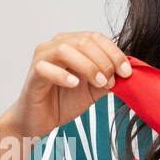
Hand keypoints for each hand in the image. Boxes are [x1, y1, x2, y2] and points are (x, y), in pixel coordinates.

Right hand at [3, 32, 131, 137]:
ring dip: (87, 66)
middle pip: (84, 42)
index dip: (114, 53)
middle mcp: (56, 45)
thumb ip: (108, 79)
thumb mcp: (93, 90)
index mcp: (72, 44)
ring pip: (65, 50)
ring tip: (98, 83)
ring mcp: (42, 58)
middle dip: (103, 60)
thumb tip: (126, 73)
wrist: (40, 121)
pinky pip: (46, 68)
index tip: (126, 72)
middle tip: (111, 80)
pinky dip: (62, 75)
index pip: (96, 38)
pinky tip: (74, 84)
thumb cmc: (63, 101)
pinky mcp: (33, 74)